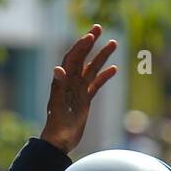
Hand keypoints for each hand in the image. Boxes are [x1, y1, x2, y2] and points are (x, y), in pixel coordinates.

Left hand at [39, 25, 117, 155]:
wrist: (60, 142)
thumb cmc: (56, 126)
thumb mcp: (57, 106)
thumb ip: (58, 87)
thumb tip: (58, 68)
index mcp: (63, 81)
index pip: (72, 58)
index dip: (80, 47)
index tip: (90, 36)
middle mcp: (70, 82)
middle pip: (82, 58)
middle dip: (90, 43)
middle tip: (99, 28)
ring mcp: (78, 90)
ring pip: (92, 69)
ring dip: (102, 56)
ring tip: (113, 43)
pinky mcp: (85, 100)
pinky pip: (96, 84)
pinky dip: (104, 76)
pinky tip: (114, 69)